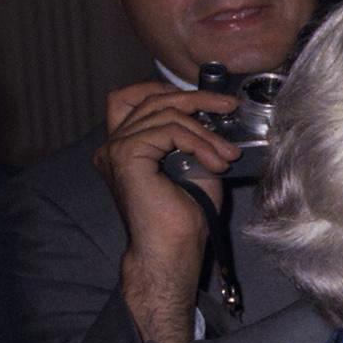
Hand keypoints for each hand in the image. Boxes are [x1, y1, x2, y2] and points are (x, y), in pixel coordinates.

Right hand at [95, 81, 232, 342]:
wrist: (171, 251)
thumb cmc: (183, 218)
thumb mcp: (194, 166)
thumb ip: (194, 139)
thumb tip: (216, 117)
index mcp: (124, 145)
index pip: (133, 98)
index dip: (168, 91)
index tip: (210, 100)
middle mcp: (112, 145)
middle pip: (151, 99)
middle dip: (196, 99)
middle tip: (229, 106)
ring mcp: (115, 149)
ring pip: (165, 115)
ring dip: (205, 132)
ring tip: (227, 156)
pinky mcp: (127, 156)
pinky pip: (168, 132)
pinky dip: (198, 142)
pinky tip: (215, 162)